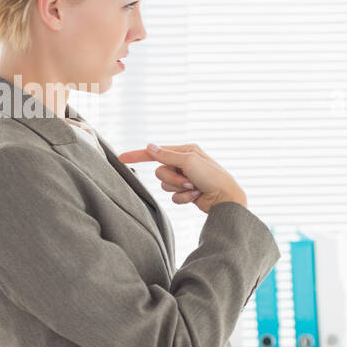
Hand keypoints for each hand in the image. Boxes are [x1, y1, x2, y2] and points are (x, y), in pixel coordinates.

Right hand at [117, 143, 246, 212]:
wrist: (225, 199)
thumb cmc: (212, 177)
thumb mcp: (189, 162)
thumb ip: (167, 156)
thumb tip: (150, 146)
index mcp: (186, 151)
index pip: (156, 152)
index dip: (138, 155)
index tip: (121, 158)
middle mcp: (184, 163)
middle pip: (159, 171)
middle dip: (172, 178)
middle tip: (189, 181)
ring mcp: (185, 178)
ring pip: (165, 185)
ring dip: (179, 188)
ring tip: (195, 188)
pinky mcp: (186, 192)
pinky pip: (173, 196)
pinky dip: (183, 198)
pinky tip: (196, 196)